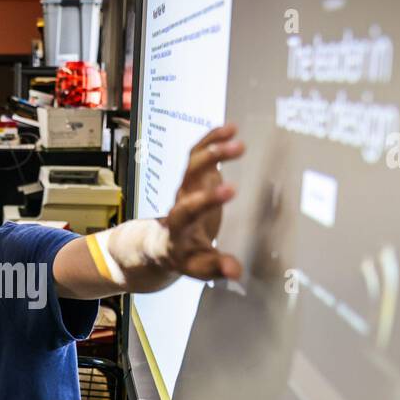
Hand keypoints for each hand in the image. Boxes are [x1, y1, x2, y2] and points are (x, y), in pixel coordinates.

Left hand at [165, 123, 244, 280]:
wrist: (161, 245)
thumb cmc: (182, 256)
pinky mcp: (192, 178)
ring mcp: (185, 188)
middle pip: (189, 175)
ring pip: (193, 161)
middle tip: (239, 148)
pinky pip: (198, 155)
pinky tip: (231, 128)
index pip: (189, 211)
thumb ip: (215, 267)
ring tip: (236, 133)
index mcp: (178, 227)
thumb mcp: (197, 266)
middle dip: (211, 159)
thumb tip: (236, 271)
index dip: (208, 200)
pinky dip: (212, 140)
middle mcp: (179, 203)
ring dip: (213, 145)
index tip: (232, 190)